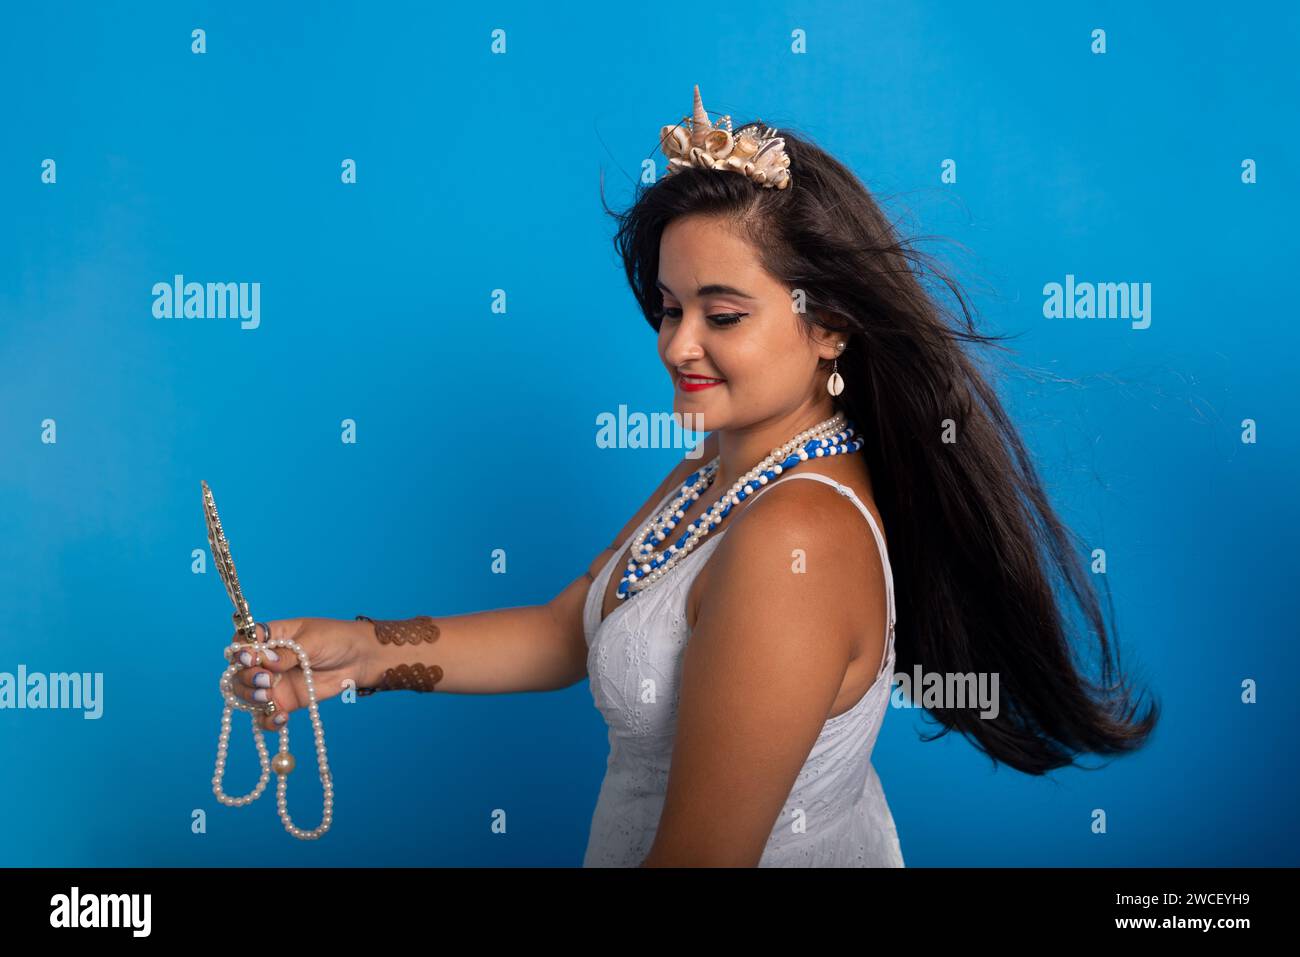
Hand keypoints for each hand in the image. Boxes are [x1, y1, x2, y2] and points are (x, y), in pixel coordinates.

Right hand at [226, 618, 376, 729]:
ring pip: (246, 695)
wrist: (360, 659)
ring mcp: (274, 682)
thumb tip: (266, 661)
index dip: (240, 652)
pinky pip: (265, 716)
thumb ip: (288, 652)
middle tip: (266, 680)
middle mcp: (266, 660)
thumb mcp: (313, 640)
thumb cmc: (337, 640)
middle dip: (246, 677)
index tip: (250, 658)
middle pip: (238, 671)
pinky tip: (281, 717)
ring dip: (252, 698)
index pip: (242, 642)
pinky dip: (267, 720)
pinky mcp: (285, 701)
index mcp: (271, 636)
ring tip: (269, 697)